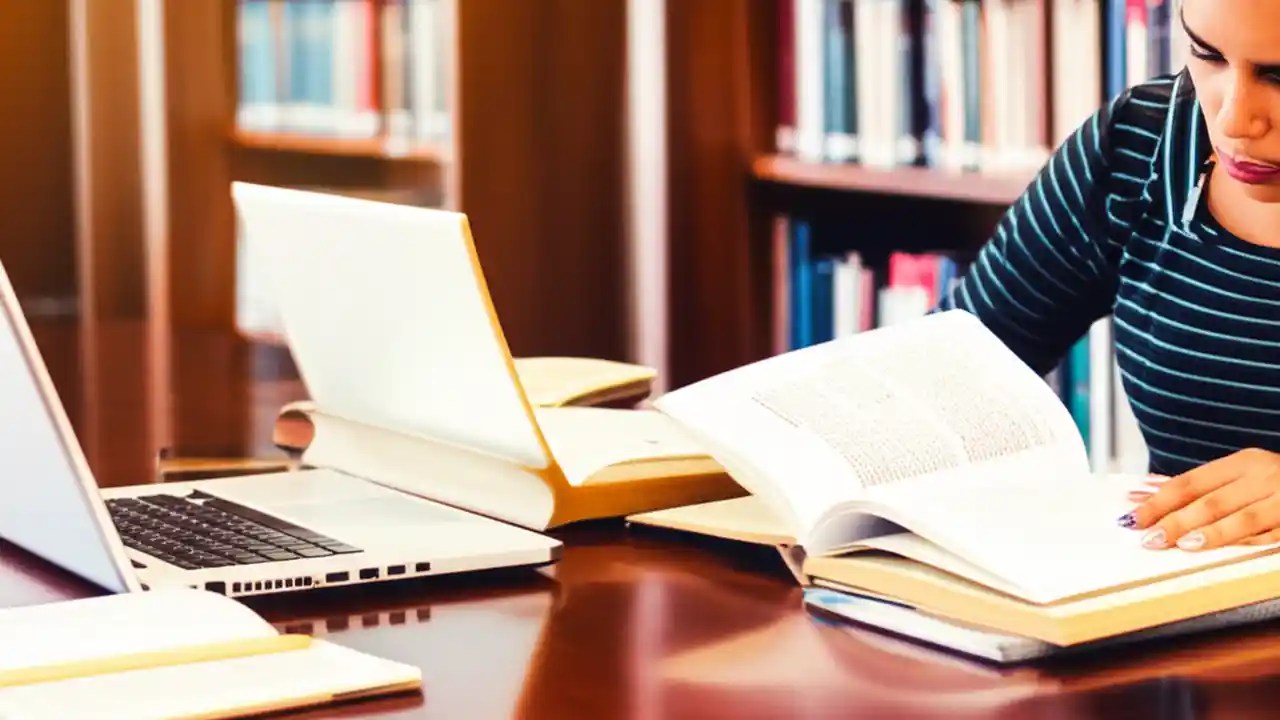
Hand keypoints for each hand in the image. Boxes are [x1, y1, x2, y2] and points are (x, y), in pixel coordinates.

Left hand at [1117, 449, 1279, 550]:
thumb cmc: (1278, 485)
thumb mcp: (1242, 477)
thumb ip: (1201, 488)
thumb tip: (1145, 493)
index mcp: (1243, 463)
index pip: (1190, 483)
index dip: (1159, 501)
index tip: (1133, 518)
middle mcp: (1264, 476)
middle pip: (1212, 501)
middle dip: (1177, 521)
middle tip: (1149, 539)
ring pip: (1243, 518)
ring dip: (1211, 533)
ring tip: (1182, 545)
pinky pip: (1272, 534)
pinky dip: (1249, 543)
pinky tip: (1228, 552)